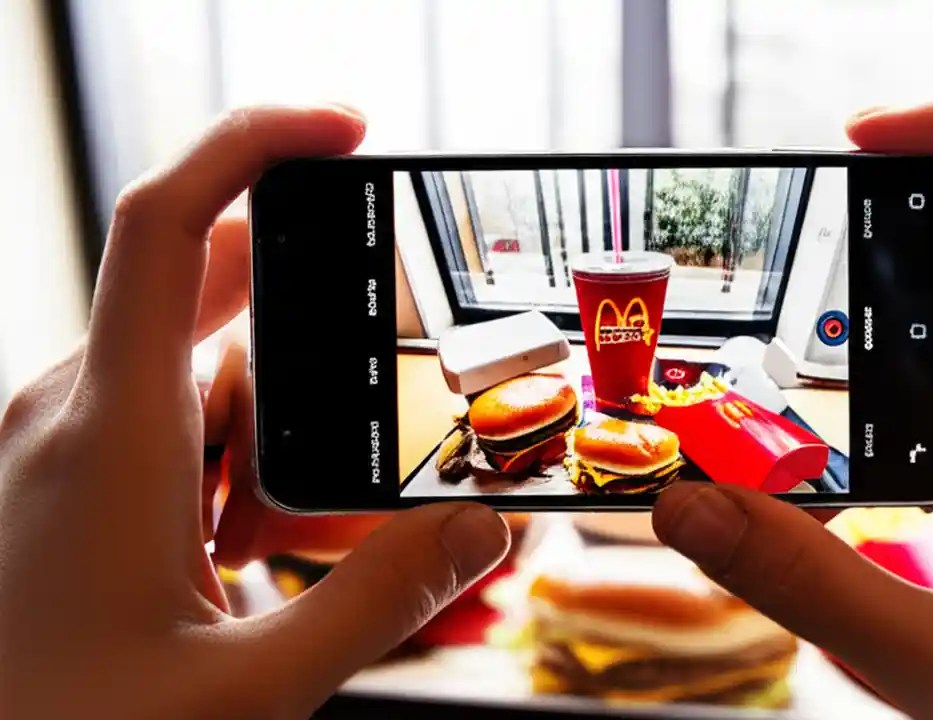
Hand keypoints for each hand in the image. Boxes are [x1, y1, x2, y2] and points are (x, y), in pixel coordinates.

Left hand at [0, 106, 509, 718]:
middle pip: (217, 310)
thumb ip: (377, 602)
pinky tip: (264, 558)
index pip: (170, 225)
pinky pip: (171, 438)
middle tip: (378, 421)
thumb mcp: (246, 689)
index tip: (344, 130)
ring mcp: (66, 452)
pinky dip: (236, 476)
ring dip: (278, 442)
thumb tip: (480, 528)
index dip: (255, 145)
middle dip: (312, 354)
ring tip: (304, 550)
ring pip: (201, 387)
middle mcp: (76, 418)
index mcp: (110, 434)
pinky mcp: (69, 488)